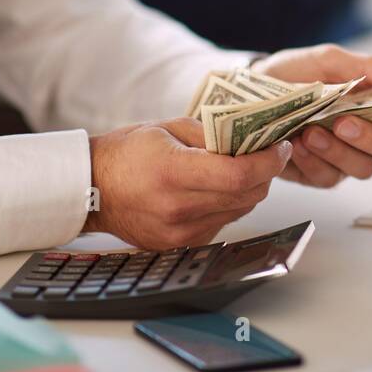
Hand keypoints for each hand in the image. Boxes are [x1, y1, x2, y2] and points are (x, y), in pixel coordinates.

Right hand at [83, 118, 290, 248]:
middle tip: (268, 151)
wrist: (91, 189)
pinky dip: (230, 203)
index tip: (280, 146)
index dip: (269, 161)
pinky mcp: (181, 243)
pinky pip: (223, 222)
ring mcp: (181, 232)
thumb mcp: (170, 127)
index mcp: (174, 174)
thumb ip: (213, 133)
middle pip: (247, 194)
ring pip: (240, 210)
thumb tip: (252, 137)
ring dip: (250, 188)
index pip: (240, 175)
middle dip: (266, 172)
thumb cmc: (127, 152)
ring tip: (243, 167)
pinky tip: (218, 187)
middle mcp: (179, 209)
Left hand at [253, 44, 371, 187]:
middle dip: (371, 137)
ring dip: (339, 152)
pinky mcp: (319, 174)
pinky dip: (314, 163)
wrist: (245, 94)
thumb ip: (367, 67)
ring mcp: (345, 156)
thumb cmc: (293, 73)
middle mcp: (368, 133)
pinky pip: (328, 179)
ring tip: (311, 133)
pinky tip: (297, 145)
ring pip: (363, 168)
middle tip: (344, 122)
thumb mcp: (326, 60)